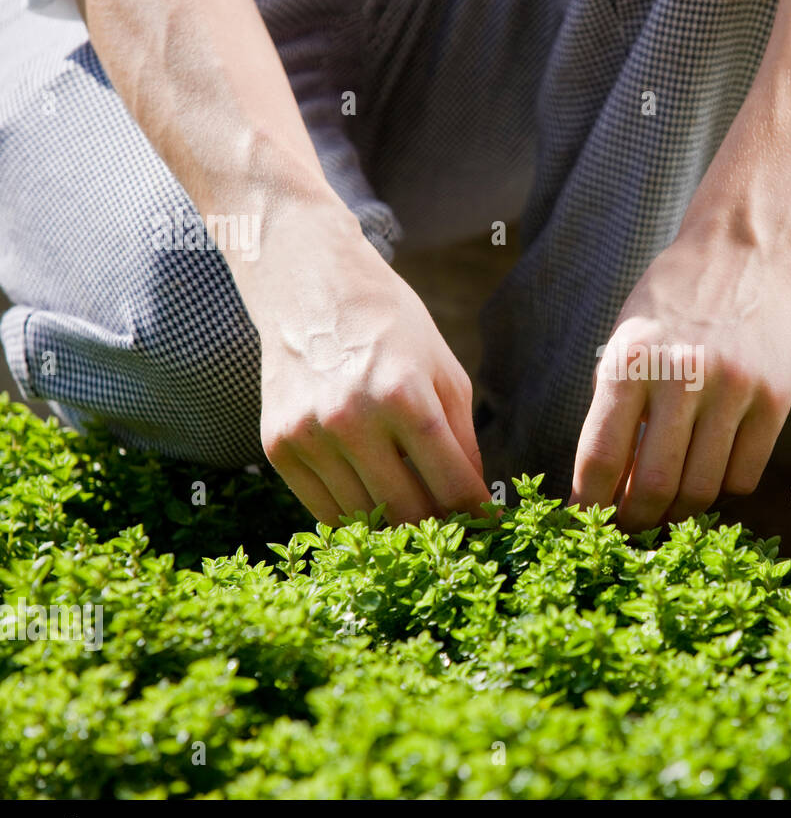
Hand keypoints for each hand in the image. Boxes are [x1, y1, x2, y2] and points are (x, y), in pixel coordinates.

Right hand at [254, 207, 488, 525]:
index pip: (451, 485)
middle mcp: (352, 420)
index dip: (474, 514)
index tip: (486, 524)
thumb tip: (474, 501)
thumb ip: (463, 439)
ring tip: (412, 515)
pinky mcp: (277, 446)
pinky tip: (371, 503)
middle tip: (451, 529)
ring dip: (393, 526)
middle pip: (407, 512)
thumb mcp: (444, 372)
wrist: (310, 288)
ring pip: (363, 518)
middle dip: (436, 528)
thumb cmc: (390, 326)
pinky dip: (352, 517)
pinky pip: (323, 509)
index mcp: (405, 397)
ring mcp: (309, 436)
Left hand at [570, 232, 790, 530]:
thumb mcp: (625, 345)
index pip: (601, 458)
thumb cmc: (671, 306)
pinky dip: (721, 492)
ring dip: (679, 512)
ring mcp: (735, 389)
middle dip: (636, 520)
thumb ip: (614, 414)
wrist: (743, 255)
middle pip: (656, 486)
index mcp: (631, 362)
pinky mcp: (775, 400)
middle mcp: (683, 376)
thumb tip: (608, 492)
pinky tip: (707, 477)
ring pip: (703, 489)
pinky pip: (744, 476)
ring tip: (666, 507)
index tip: (584, 521)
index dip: (589, 504)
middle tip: (629, 526)